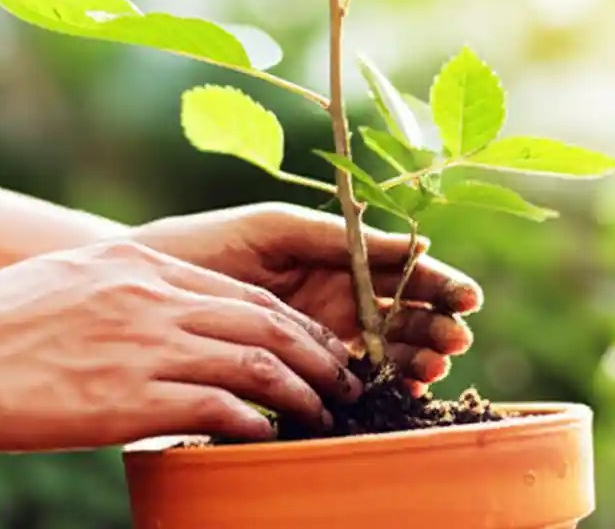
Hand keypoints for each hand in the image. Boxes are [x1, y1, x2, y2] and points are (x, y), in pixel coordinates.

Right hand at [0, 239, 360, 455]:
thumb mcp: (66, 283)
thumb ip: (124, 294)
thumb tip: (165, 323)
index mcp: (137, 262)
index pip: (245, 291)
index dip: (294, 323)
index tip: (317, 346)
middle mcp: (151, 295)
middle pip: (267, 322)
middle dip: (318, 354)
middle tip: (345, 381)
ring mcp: (143, 345)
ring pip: (258, 363)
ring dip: (303, 392)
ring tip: (324, 413)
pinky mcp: (129, 397)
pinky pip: (221, 408)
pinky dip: (256, 423)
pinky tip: (267, 437)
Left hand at [133, 203, 482, 389]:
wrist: (148, 287)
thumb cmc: (208, 245)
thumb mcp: (276, 228)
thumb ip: (339, 236)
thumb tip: (413, 240)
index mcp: (338, 257)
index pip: (402, 269)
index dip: (438, 281)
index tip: (466, 296)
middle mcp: (338, 296)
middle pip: (405, 313)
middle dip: (436, 324)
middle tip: (454, 337)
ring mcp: (322, 333)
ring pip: (389, 348)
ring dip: (419, 356)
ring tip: (435, 364)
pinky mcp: (300, 368)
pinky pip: (353, 377)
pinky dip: (385, 382)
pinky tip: (404, 387)